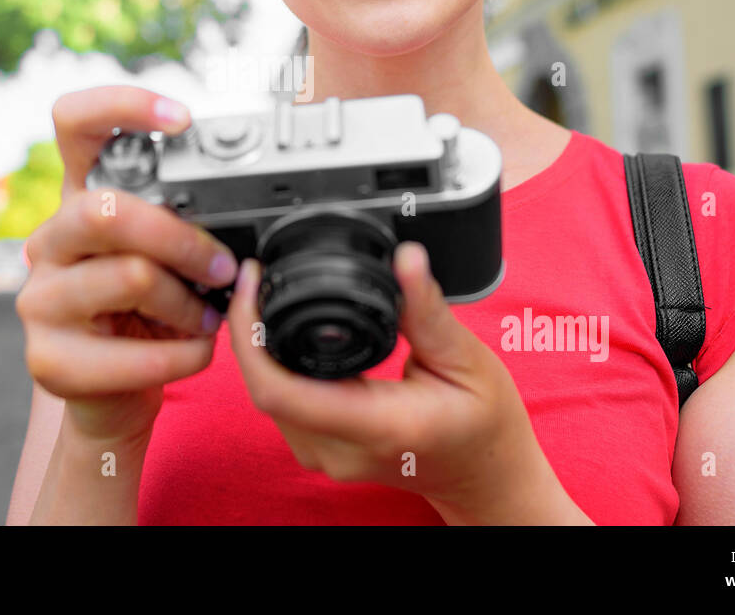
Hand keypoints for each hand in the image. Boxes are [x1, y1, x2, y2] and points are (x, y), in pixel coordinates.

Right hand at [16, 85, 238, 449]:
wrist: (114, 397)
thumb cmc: (151, 313)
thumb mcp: (170, 256)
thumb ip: (186, 220)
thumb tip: (251, 197)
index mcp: (79, 199)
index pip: (75, 123)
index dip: (123, 106)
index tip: (181, 119)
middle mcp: (49, 241)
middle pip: (107, 209)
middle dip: (182, 237)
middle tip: (221, 265)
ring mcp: (40, 300)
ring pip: (131, 277)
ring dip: (189, 303)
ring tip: (206, 318)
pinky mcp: (48, 360)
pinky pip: (135, 353)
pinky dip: (185, 355)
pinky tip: (195, 353)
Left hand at [226, 242, 590, 523]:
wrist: (486, 475)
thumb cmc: (484, 423)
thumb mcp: (466, 359)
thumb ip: (427, 310)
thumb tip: (406, 260)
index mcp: (378, 425)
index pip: (279, 389)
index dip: (251, 334)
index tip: (254, 283)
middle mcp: (341, 449)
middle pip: (263, 388)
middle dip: (249, 330)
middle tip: (257, 276)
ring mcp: (327, 457)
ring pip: (265, 397)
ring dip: (256, 347)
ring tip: (263, 294)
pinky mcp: (321, 452)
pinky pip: (281, 405)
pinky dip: (273, 366)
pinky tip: (280, 330)